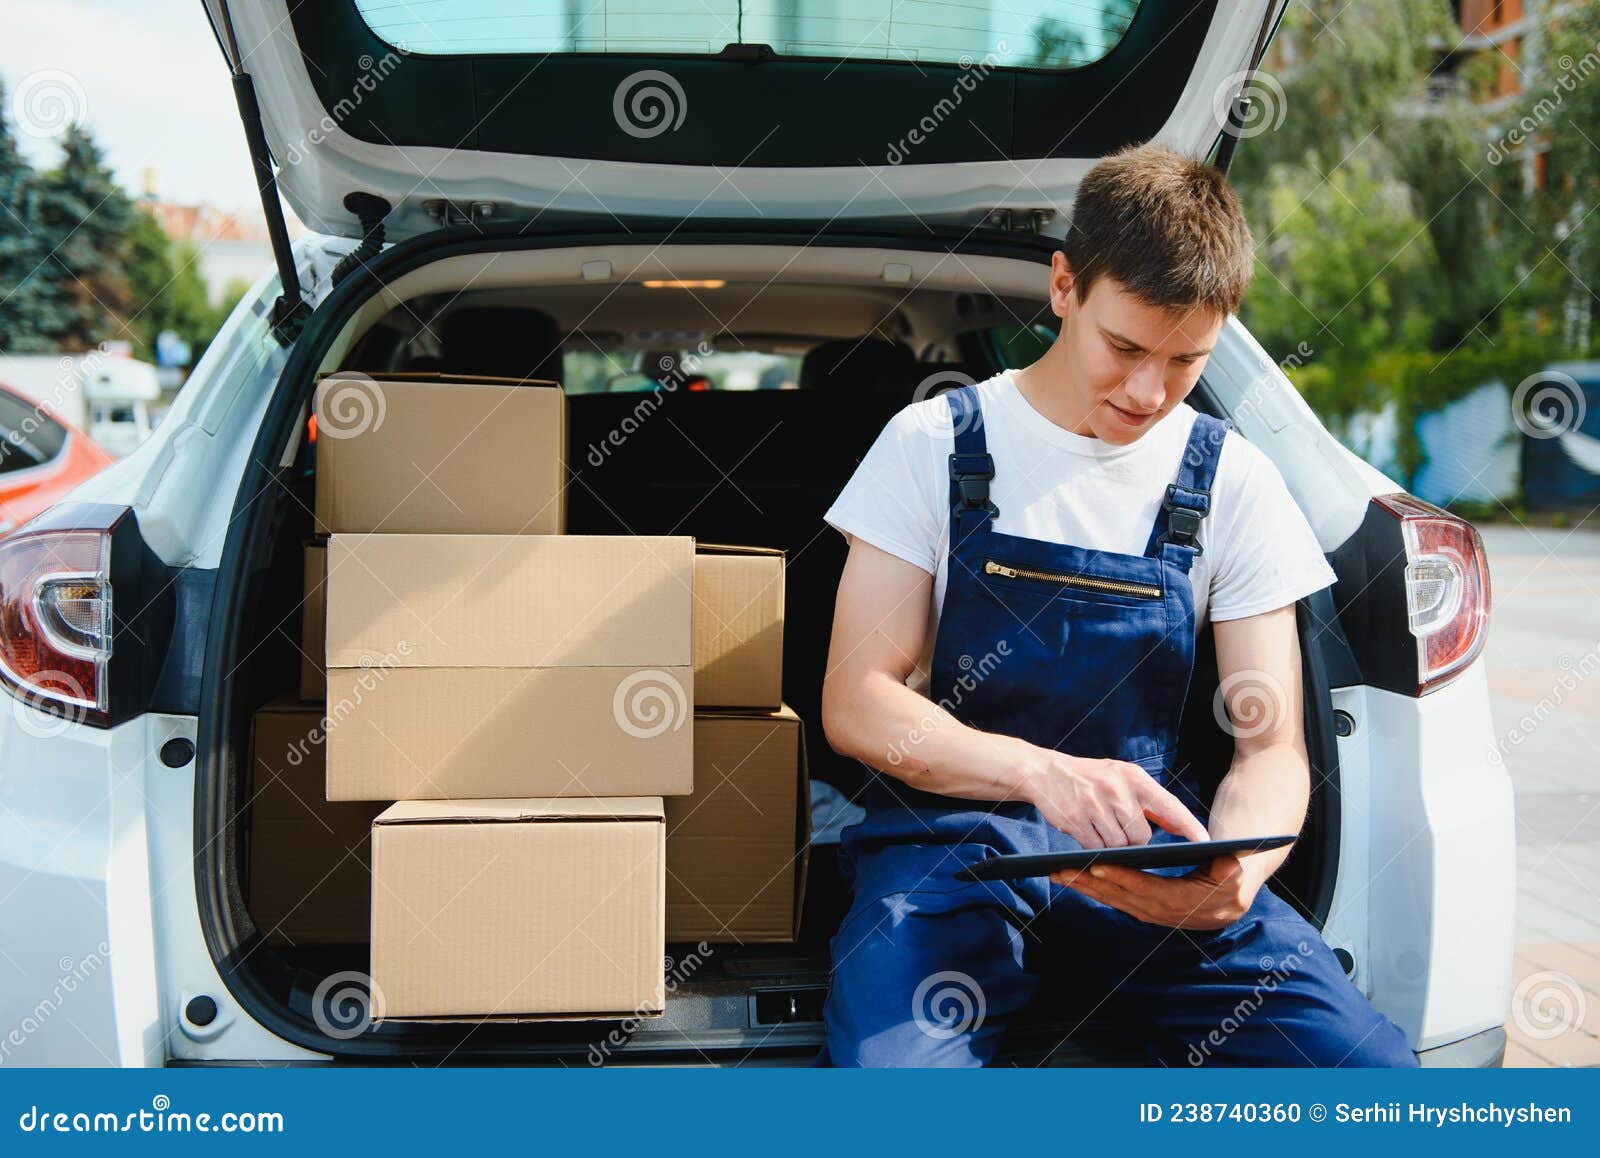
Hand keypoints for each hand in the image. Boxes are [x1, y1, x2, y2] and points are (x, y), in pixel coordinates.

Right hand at [1012, 743, 1208, 847]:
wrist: (1045, 772)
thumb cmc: (1091, 778)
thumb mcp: (1122, 778)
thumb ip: (1150, 802)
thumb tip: (1179, 826)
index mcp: (1134, 777)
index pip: (1169, 806)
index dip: (1189, 826)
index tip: (1207, 842)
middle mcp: (1117, 789)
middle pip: (1142, 836)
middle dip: (1134, 841)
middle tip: (1119, 829)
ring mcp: (1095, 804)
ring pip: (1119, 845)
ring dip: (1113, 845)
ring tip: (1101, 828)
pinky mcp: (1076, 820)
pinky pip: (1097, 849)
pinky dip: (1095, 848)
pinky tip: (1087, 833)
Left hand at [1050, 854, 1259, 929]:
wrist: (1231, 897)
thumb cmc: (1231, 877)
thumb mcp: (1235, 871)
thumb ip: (1230, 869)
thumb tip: (1228, 863)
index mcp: (1184, 902)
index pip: (1148, 890)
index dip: (1122, 879)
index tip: (1098, 866)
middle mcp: (1163, 912)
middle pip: (1121, 897)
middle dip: (1090, 884)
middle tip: (1061, 869)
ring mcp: (1151, 914)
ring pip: (1112, 900)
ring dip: (1084, 888)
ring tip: (1057, 873)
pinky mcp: (1143, 910)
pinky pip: (1114, 900)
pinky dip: (1092, 890)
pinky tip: (1073, 878)